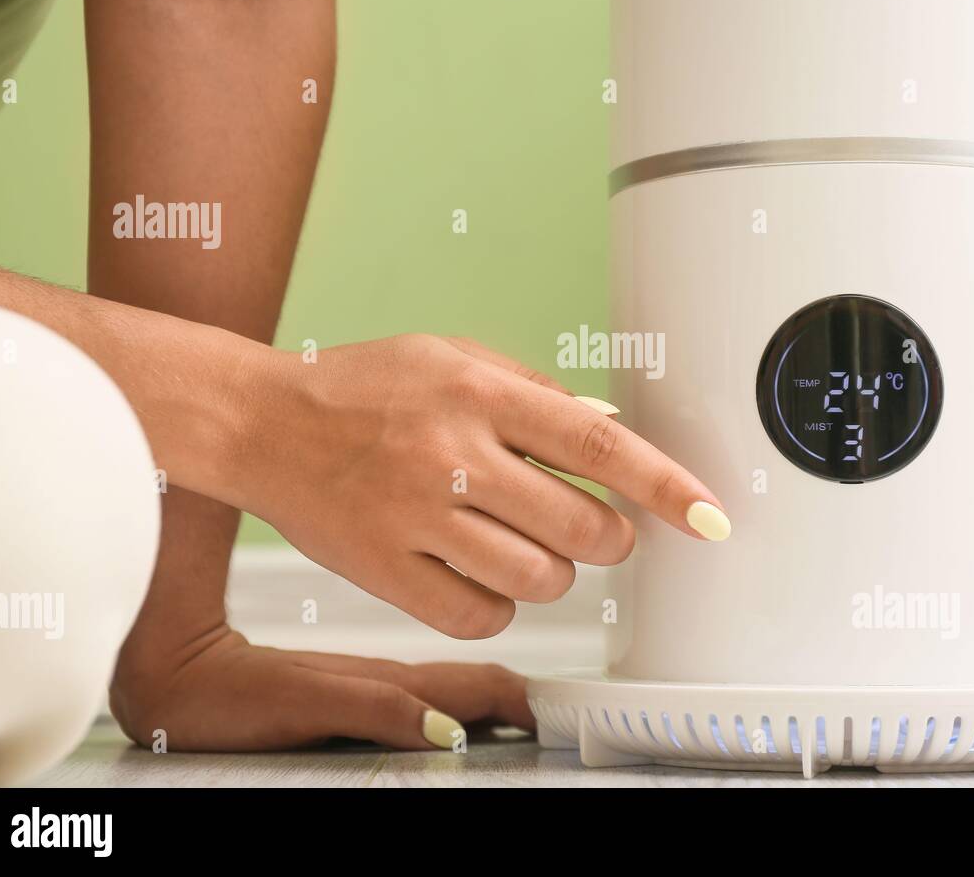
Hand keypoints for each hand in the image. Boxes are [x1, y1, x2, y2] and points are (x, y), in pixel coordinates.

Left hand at [111, 622, 533, 751]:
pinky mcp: (357, 695)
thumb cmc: (226, 696)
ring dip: (502, 698)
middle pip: (481, 689)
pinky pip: (427, 698)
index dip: (530, 701)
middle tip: (573, 717)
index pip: (483, 690)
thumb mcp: (303, 704)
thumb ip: (374, 709)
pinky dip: (463, 703)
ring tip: (540, 713)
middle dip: (530, 700)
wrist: (170, 671)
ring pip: (457, 689)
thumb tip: (445, 729)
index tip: (571, 711)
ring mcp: (377, 687)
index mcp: (390, 681)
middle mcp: (391, 682)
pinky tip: (469, 716)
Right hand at [233, 334, 729, 638]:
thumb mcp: (453, 357)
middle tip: (594, 528)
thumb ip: (534, 393)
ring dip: (554, 571)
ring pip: (540, 578)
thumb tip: (610, 432)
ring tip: (521, 541)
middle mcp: (452, 454)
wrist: (262, 423)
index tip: (711, 517)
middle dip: (610, 538)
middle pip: (583, 528)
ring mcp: (417, 518)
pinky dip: (498, 604)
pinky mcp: (386, 572)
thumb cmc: (365, 385)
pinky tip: (479, 571)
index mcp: (478, 393)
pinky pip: (480, 617)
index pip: (597, 444)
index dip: (666, 485)